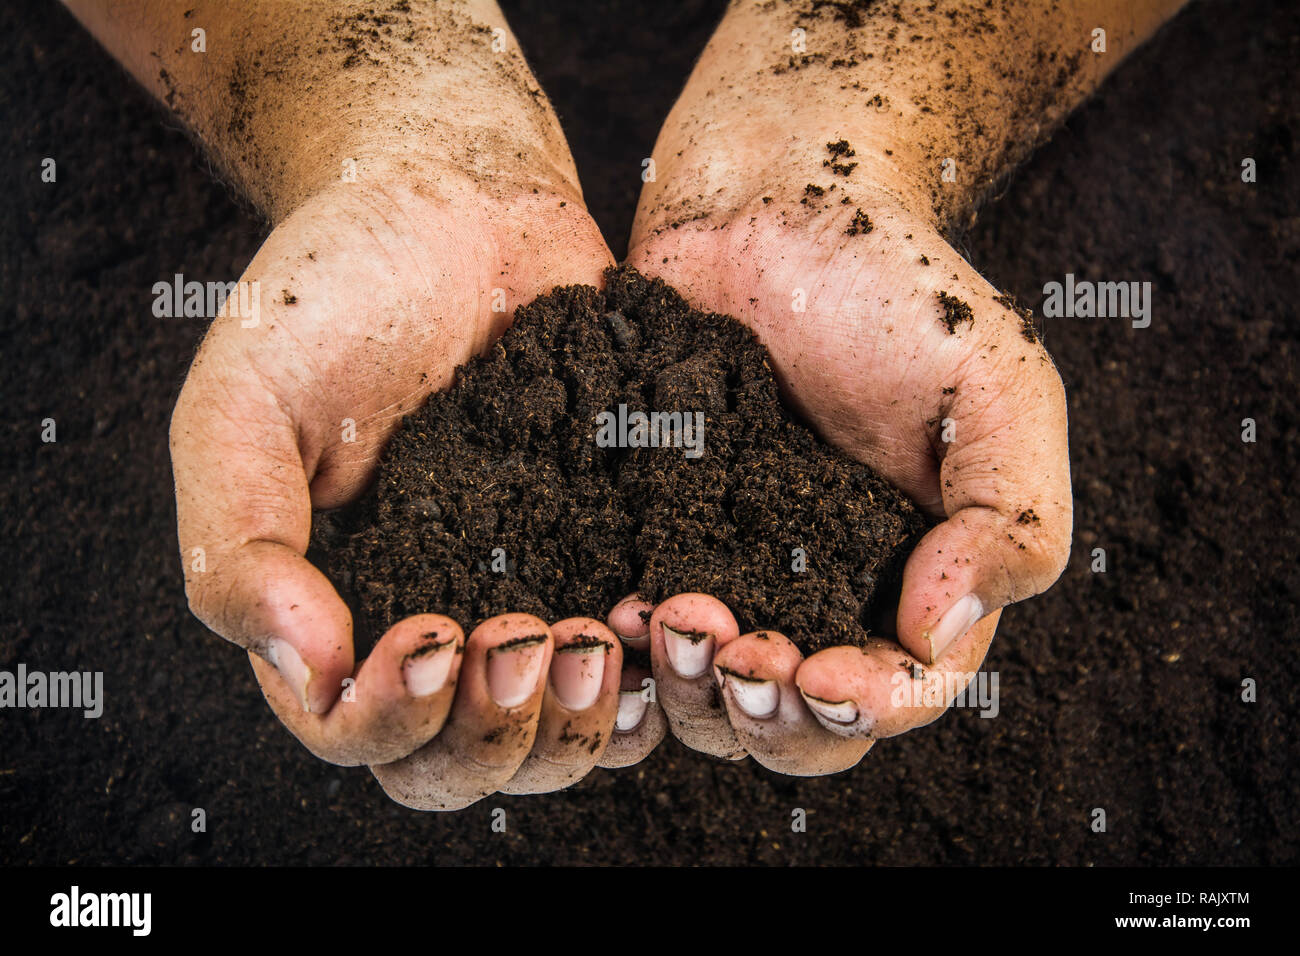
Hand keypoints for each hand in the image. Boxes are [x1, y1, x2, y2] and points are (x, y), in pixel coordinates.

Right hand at [170, 165, 672, 803]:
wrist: (453, 198)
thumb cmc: (331, 291)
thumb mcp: (245, 404)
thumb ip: (241, 538)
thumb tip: (306, 672)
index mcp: (337, 609)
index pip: (354, 736)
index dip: (393, 721)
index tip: (436, 634)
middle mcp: (438, 621)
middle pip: (467, 766)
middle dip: (502, 734)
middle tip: (534, 638)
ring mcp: (535, 593)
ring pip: (563, 739)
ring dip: (591, 726)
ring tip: (609, 638)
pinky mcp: (616, 551)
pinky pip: (647, 657)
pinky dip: (662, 669)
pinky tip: (672, 614)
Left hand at [616, 0, 1092, 771]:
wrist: (772, 203)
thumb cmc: (901, 289)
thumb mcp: (999, 391)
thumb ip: (1008, 518)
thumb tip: (937, 633)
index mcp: (918, 579)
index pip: (899, 692)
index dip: (862, 710)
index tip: (821, 678)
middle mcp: (823, 595)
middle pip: (797, 724)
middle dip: (767, 715)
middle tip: (734, 655)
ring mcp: (733, 571)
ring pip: (710, 695)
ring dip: (691, 693)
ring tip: (666, 622)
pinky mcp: (658, 535)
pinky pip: (640, 627)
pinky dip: (631, 645)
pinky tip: (615, 604)